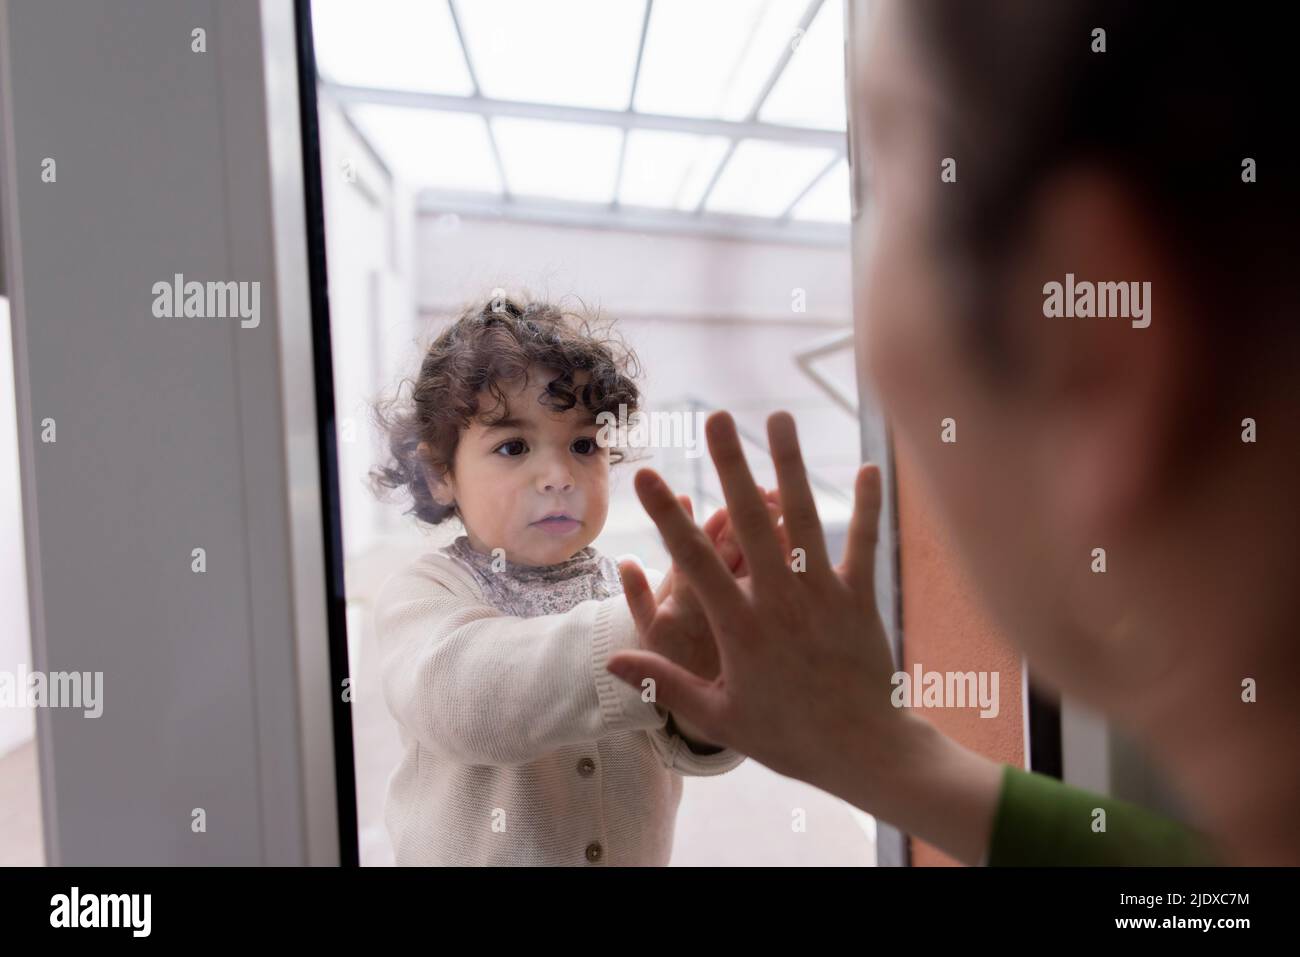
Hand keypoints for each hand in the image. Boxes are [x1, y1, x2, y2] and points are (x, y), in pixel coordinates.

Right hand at [606, 411, 1002, 864]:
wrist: (865, 754)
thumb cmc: (787, 739)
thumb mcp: (718, 718)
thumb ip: (665, 682)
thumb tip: (611, 659)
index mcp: (741, 629)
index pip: (695, 562)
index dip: (668, 516)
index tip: (647, 477)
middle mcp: (781, 602)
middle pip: (753, 522)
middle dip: (731, 466)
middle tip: (716, 418)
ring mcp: (824, 596)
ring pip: (806, 520)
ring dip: (791, 466)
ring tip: (779, 418)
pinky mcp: (860, 599)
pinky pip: (864, 544)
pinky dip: (867, 506)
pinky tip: (870, 466)